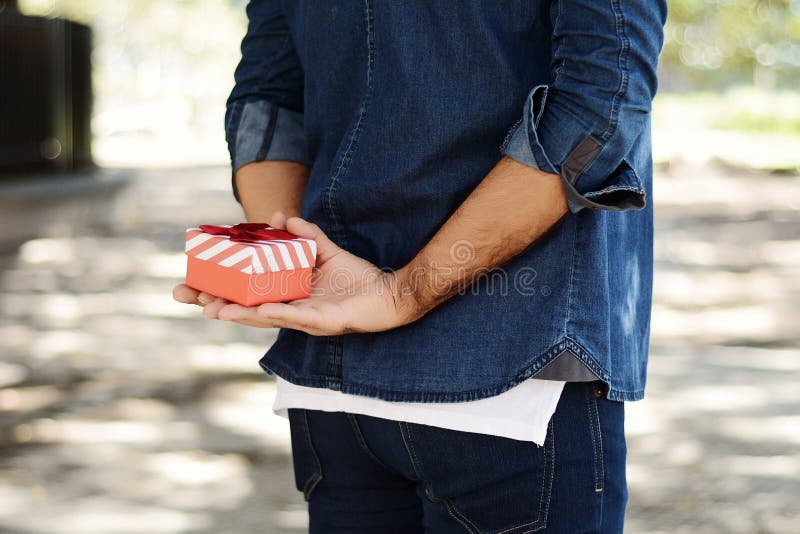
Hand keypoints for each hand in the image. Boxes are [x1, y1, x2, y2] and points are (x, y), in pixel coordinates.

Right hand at [173, 212, 415, 334]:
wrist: (389, 295)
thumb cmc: (358, 280)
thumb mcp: (326, 251)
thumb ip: (304, 235)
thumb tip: (280, 217)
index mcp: (286, 295)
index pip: (245, 294)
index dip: (219, 289)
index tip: (191, 281)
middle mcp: (289, 309)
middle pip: (243, 308)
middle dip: (213, 303)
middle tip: (183, 295)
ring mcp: (302, 318)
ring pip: (261, 317)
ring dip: (234, 312)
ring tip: (209, 308)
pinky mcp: (320, 322)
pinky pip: (291, 316)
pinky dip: (271, 313)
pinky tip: (251, 311)